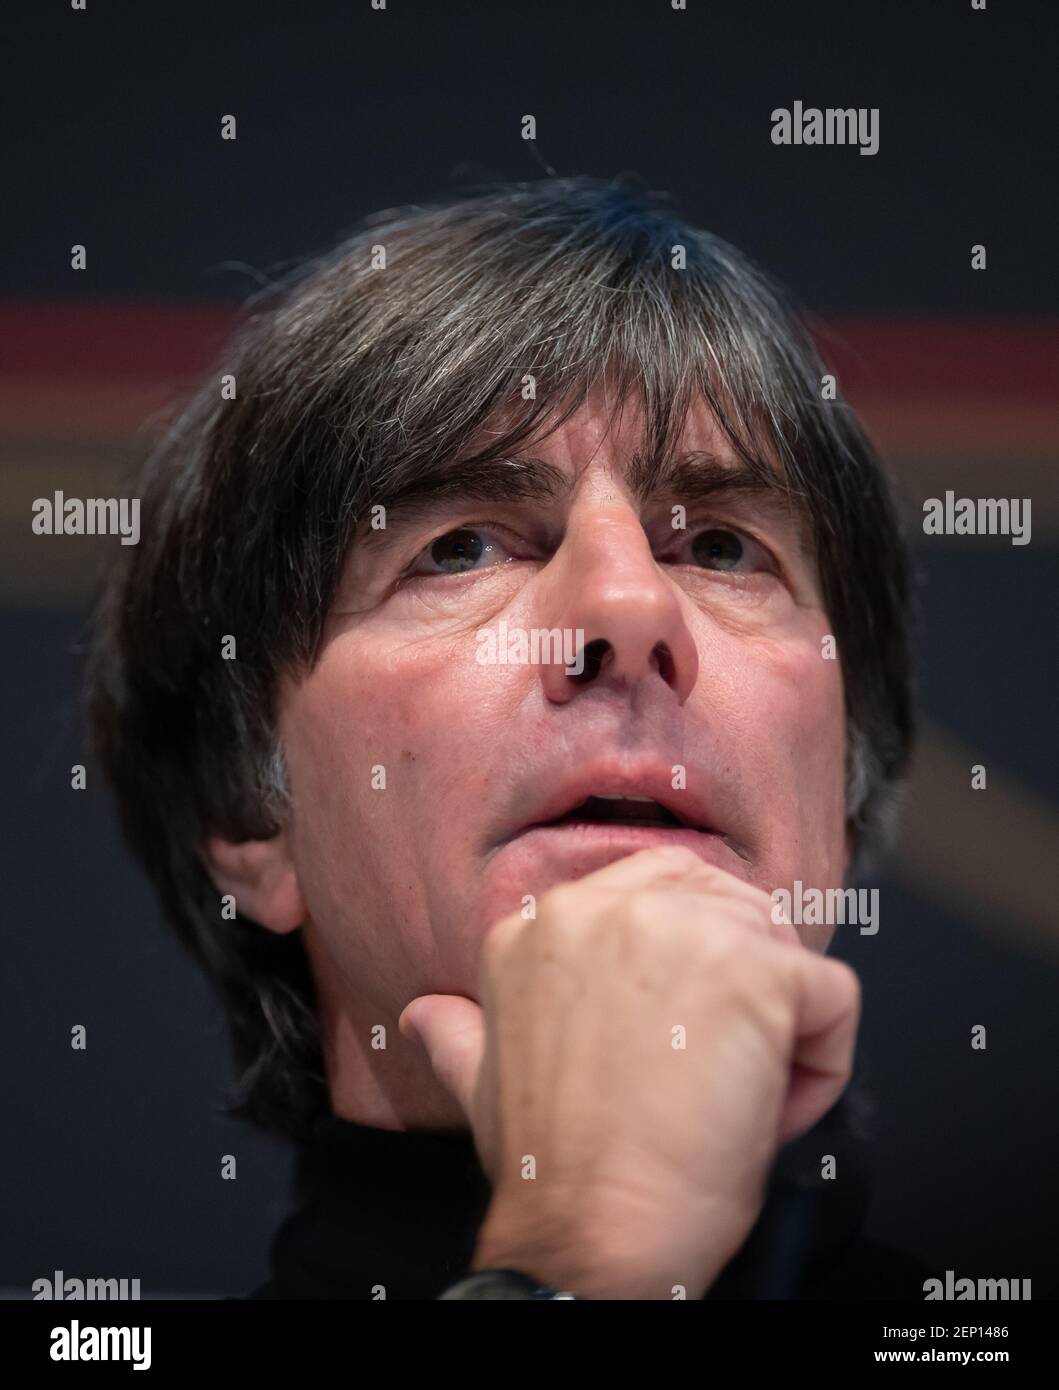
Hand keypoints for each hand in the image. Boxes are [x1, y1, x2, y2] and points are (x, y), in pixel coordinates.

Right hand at [399, 845, 859, 1298]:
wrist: (590, 1234)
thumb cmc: (549, 1171)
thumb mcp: (484, 1081)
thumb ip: (460, 1031)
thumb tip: (424, 1016)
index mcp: (544, 923)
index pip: (659, 884)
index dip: (694, 955)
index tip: (684, 1027)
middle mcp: (608, 906)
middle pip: (731, 907)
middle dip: (743, 987)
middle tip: (709, 1072)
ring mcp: (682, 930)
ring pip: (784, 949)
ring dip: (782, 1029)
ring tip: (732, 1099)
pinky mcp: (754, 972)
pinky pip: (833, 998)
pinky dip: (823, 1063)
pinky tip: (771, 1111)